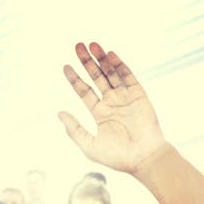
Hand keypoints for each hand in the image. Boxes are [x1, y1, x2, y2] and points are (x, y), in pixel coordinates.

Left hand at [58, 42, 167, 175]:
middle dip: (87, 62)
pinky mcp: (139, 95)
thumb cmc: (117, 157)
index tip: (65, 66)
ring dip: (102, 59)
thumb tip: (59, 113)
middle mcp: (112, 103)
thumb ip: (74, 129)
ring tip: (92, 44)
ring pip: (111, 73)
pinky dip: (119, 65)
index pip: (84, 91)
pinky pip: (128, 76)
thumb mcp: (89, 145)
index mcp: (100, 114)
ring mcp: (126, 98)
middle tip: (77, 46)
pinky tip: (109, 55)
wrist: (143, 158)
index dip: (75, 79)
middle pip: (97, 77)